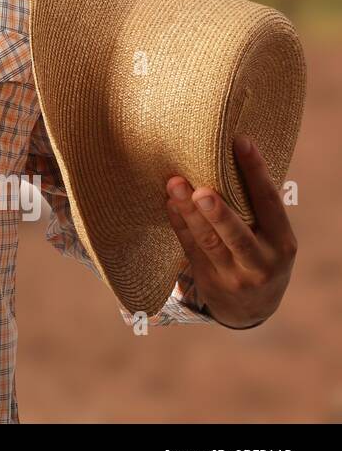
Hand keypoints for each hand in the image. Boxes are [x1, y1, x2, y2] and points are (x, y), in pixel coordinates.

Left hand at [164, 135, 296, 328]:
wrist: (250, 309)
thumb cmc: (259, 254)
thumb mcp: (270, 236)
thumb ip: (254, 207)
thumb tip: (226, 153)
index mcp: (283, 242)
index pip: (270, 203)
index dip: (256, 172)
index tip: (241, 141)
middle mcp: (262, 262)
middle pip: (237, 234)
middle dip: (218, 212)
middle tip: (201, 189)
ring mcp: (234, 275)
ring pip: (209, 243)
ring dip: (189, 213)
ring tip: (174, 186)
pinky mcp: (209, 280)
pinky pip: (190, 249)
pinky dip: (179, 225)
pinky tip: (169, 204)